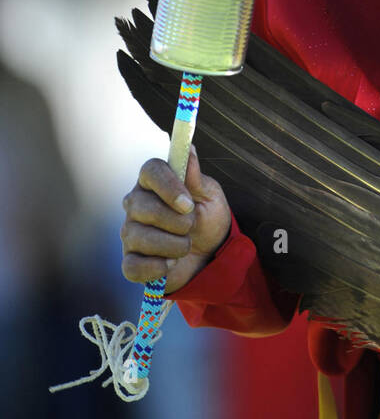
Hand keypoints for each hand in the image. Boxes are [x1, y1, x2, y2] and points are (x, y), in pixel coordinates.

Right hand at [120, 145, 230, 293]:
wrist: (210, 255)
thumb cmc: (207, 219)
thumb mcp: (210, 196)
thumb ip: (196, 177)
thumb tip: (190, 150)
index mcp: (155, 183)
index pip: (149, 170)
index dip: (167, 185)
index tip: (187, 203)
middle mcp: (136, 205)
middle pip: (141, 206)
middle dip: (175, 221)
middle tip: (191, 226)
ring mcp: (131, 233)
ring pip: (139, 237)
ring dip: (173, 245)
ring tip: (186, 245)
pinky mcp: (131, 261)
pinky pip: (133, 266)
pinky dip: (156, 268)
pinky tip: (170, 264)